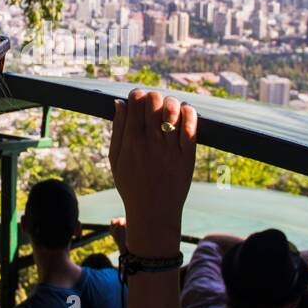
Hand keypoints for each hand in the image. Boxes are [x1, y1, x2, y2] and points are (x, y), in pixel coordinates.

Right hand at [109, 89, 197, 258]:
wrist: (153, 213)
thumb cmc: (131, 185)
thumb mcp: (116, 159)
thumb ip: (117, 130)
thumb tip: (120, 103)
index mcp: (131, 141)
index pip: (135, 102)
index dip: (137, 94)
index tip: (138, 99)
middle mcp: (151, 142)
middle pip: (154, 100)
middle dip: (153, 97)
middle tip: (153, 106)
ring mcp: (171, 148)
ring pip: (173, 109)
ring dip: (171, 103)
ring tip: (168, 111)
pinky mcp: (188, 155)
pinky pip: (191, 125)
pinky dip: (189, 113)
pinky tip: (184, 113)